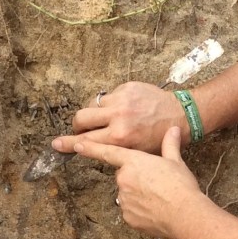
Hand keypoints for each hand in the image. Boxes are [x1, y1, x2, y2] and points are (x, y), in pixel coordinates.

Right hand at [51, 82, 187, 154]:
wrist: (181, 115)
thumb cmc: (159, 138)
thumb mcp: (135, 151)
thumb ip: (111, 148)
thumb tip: (89, 146)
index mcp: (120, 137)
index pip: (85, 141)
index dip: (68, 143)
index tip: (56, 144)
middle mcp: (118, 117)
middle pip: (81, 118)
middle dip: (78, 125)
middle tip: (82, 129)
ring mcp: (122, 99)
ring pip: (93, 104)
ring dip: (95, 113)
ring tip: (106, 118)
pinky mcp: (127, 86)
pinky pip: (108, 95)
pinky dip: (110, 103)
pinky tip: (122, 109)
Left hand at [85, 126, 205, 237]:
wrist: (184, 214)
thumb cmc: (181, 185)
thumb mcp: (176, 161)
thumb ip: (170, 145)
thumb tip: (174, 130)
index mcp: (134, 161)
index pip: (108, 152)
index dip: (91, 148)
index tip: (76, 145)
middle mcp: (124, 178)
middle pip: (124, 174)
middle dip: (136, 177)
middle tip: (156, 181)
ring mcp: (124, 199)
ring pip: (127, 193)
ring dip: (138, 193)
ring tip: (158, 197)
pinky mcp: (127, 216)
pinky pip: (130, 210)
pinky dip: (140, 209)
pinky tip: (155, 209)